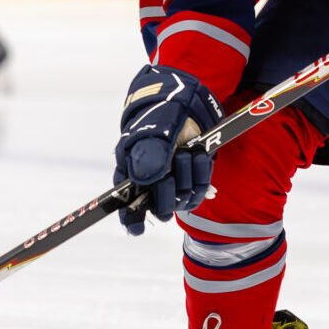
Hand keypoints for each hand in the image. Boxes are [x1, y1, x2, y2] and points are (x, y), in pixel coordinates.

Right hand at [113, 65, 222, 235]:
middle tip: (176, 162)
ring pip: (182, 200)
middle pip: (159, 206)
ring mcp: (173, 179)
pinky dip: (202, 175)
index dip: (131, 219)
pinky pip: (199, 191)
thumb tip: (145, 179)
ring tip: (189, 153)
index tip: (137, 230)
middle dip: (171, 189)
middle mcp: (151, 180)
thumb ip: (149, 153)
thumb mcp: (154, 128)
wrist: (188, 98)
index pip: (126, 203)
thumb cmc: (163, 111)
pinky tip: (199, 157)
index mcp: (131, 170)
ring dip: (189, 178)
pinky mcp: (192, 177)